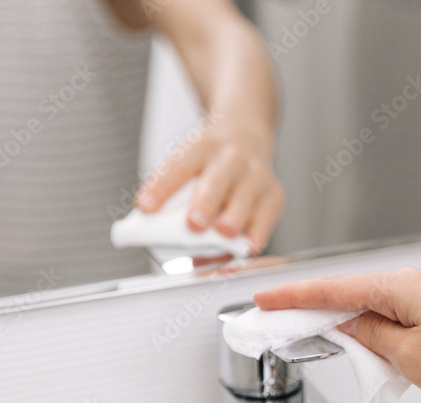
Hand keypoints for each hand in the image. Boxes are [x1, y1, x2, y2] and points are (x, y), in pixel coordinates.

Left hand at [134, 120, 284, 254]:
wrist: (246, 139)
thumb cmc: (211, 164)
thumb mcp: (190, 163)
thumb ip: (177, 196)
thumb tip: (167, 240)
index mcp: (201, 149)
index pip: (177, 167)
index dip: (160, 188)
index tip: (146, 207)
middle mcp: (231, 158)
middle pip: (216, 181)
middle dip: (206, 202)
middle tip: (194, 222)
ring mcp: (256, 175)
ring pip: (245, 198)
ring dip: (235, 217)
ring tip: (225, 232)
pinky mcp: (274, 195)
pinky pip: (267, 217)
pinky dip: (258, 232)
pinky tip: (248, 244)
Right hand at [253, 268, 420, 402]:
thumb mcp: (409, 358)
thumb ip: (370, 340)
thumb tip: (347, 328)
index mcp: (400, 288)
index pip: (332, 290)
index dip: (293, 297)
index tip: (263, 299)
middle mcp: (415, 286)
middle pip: (350, 296)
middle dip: (314, 312)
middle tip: (280, 324)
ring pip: (375, 312)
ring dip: (348, 329)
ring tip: (320, 347)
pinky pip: (396, 322)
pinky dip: (375, 336)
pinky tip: (370, 356)